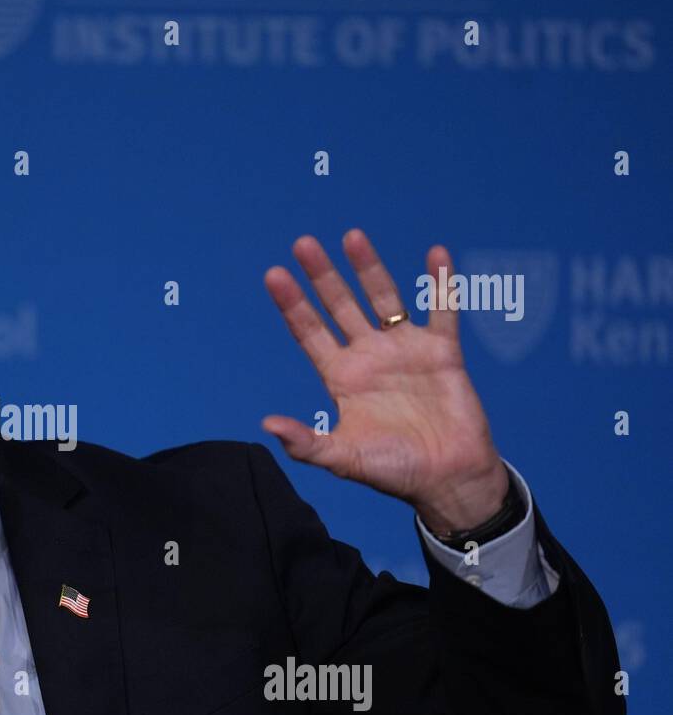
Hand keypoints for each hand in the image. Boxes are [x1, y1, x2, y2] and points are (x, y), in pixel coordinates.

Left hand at [261, 229, 508, 532]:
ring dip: (369, 268)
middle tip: (302, 244)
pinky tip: (436, 254)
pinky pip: (443, 310)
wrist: (448, 478)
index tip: (274, 275)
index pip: (310, 332)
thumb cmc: (393, 470)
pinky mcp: (442, 352)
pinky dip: (441, 283)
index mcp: (341, 377)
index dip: (292, 305)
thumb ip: (307, 442)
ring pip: (384, 298)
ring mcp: (405, 350)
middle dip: (322, 276)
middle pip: (340, 306)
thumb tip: (267, 424)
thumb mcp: (343, 459)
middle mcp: (369, 356)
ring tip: (352, 236)